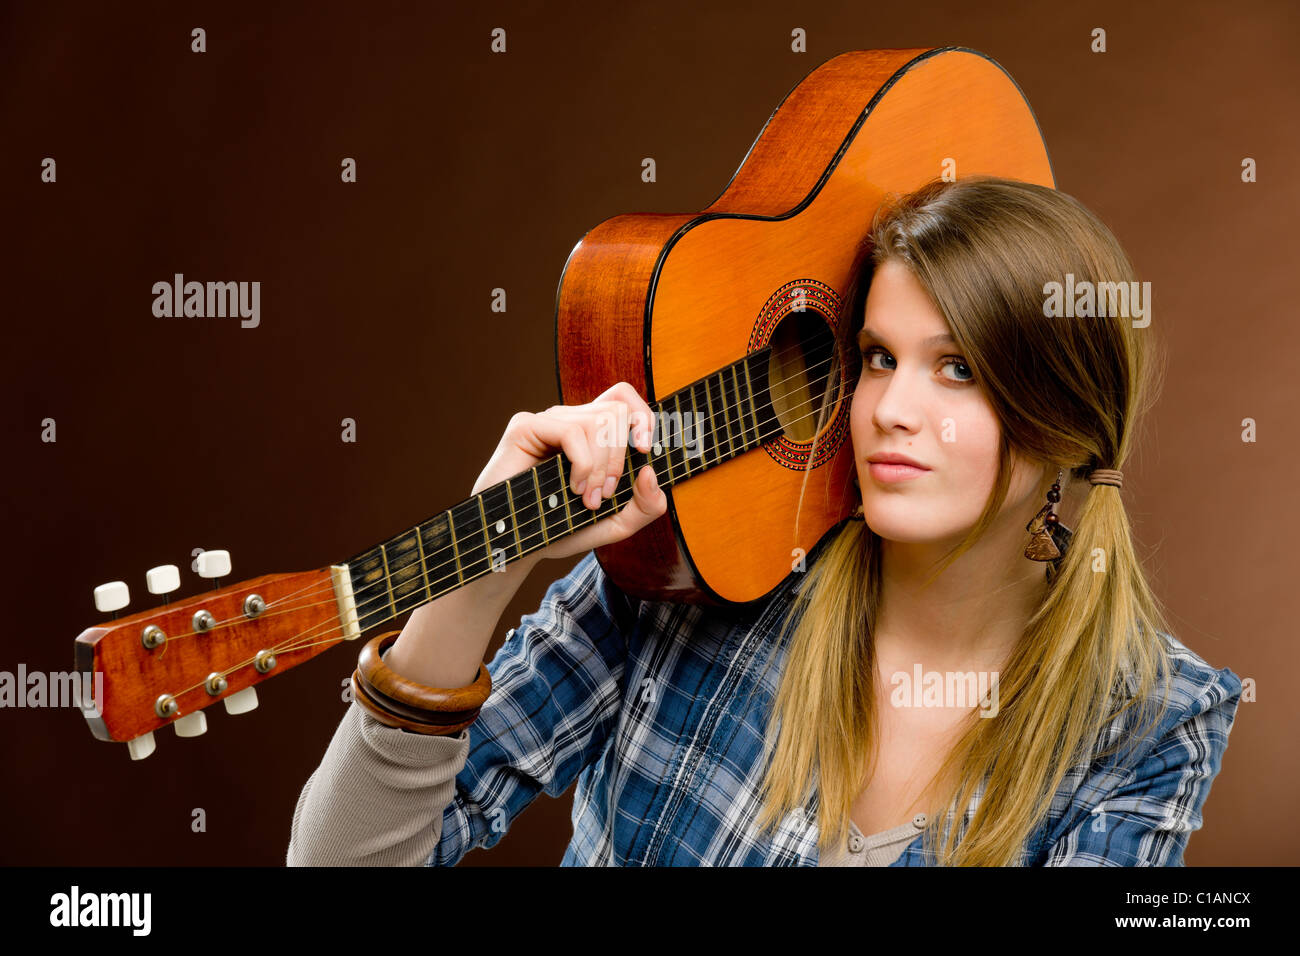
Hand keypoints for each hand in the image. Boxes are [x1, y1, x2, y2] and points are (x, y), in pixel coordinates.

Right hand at [471, 381, 667, 562]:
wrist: (518, 546)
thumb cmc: (561, 530)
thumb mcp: (615, 524)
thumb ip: (645, 506)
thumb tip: (650, 472)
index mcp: (591, 435)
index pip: (623, 399)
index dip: (642, 415)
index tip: (643, 450)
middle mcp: (570, 421)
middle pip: (617, 410)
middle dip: (619, 456)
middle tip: (604, 493)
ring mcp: (548, 421)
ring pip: (598, 421)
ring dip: (600, 466)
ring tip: (585, 497)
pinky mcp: (526, 427)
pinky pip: (571, 431)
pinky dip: (582, 464)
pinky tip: (572, 487)